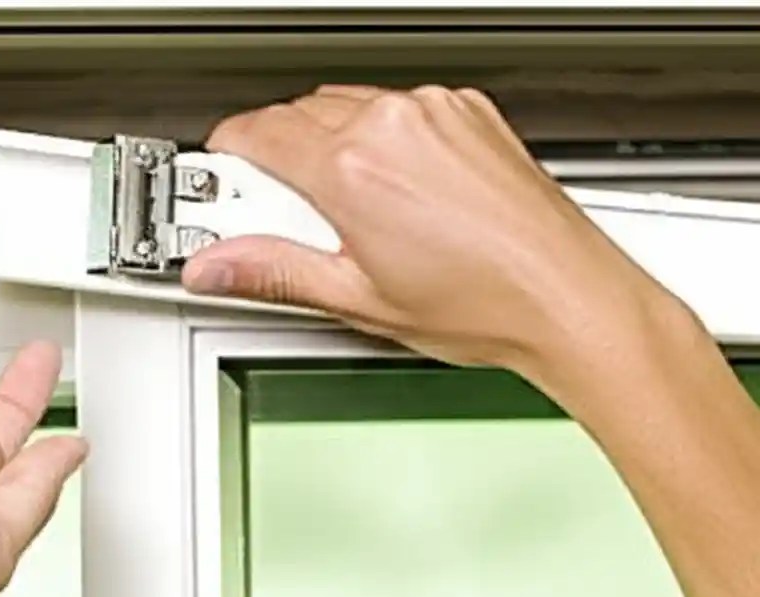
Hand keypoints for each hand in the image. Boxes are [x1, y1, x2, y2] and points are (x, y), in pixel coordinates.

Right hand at [182, 85, 690, 380]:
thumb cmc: (484, 303)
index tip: (218, 193)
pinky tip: (390, 194)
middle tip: (276, 218)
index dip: (222, 165)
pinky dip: (378, 138)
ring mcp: (435, 113)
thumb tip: (214, 266)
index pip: (253, 136)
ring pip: (344, 107)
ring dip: (324, 146)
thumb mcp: (357, 299)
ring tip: (342, 213)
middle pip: (294, 117)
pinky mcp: (466, 114)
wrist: (569, 297)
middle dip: (272, 162)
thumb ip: (272, 271)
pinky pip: (396, 109)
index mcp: (353, 168)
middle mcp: (393, 125)